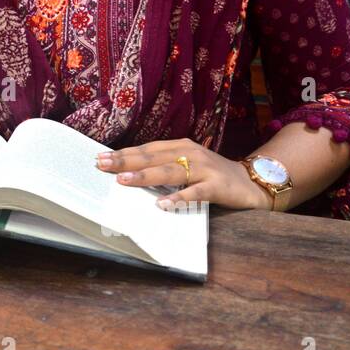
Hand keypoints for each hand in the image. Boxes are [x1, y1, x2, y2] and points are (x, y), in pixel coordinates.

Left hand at [94, 139, 269, 210]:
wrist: (250, 182)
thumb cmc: (211, 174)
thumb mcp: (186, 164)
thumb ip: (163, 165)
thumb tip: (129, 171)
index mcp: (180, 146)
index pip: (146, 149)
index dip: (123, 153)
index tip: (99, 157)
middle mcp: (190, 153)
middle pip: (153, 157)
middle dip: (125, 161)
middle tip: (101, 165)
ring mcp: (204, 169)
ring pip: (169, 171)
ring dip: (145, 176)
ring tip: (124, 181)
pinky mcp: (216, 186)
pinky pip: (194, 192)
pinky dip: (178, 198)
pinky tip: (162, 204)